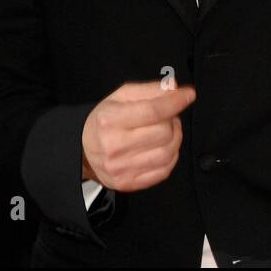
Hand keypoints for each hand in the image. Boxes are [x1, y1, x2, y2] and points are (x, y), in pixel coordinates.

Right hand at [82, 81, 196, 191]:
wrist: (83, 150)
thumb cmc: (105, 121)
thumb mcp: (121, 97)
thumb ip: (150, 90)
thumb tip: (174, 88)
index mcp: (110, 120)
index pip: (153, 111)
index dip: (176, 101)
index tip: (188, 95)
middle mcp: (114, 146)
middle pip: (164, 132)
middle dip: (172, 121)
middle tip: (167, 117)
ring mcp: (121, 168)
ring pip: (167, 153)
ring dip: (174, 139)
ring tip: (165, 132)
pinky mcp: (128, 182)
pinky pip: (164, 171)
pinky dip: (171, 157)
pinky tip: (162, 148)